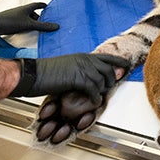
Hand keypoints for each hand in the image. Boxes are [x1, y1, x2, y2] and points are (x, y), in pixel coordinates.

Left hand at [0, 2, 56, 40]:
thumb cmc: (10, 22)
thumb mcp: (29, 25)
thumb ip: (43, 26)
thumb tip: (57, 26)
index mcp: (26, 8)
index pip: (37, 4)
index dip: (43, 5)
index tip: (47, 6)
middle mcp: (20, 11)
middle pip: (32, 12)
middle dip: (38, 17)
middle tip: (45, 22)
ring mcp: (14, 17)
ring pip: (26, 18)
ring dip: (31, 23)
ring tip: (36, 29)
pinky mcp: (9, 23)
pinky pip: (20, 23)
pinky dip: (25, 27)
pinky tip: (25, 32)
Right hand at [14, 54, 131, 102]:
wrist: (31, 74)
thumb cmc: (46, 72)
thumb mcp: (67, 66)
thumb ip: (81, 69)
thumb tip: (91, 76)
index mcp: (83, 56)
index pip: (108, 57)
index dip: (119, 62)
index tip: (127, 67)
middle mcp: (85, 60)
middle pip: (109, 70)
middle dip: (112, 81)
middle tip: (108, 90)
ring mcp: (82, 68)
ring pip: (103, 81)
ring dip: (102, 91)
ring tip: (97, 97)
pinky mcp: (77, 79)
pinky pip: (94, 90)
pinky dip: (95, 98)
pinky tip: (92, 102)